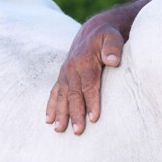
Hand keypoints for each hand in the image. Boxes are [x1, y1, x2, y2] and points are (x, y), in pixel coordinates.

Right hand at [46, 19, 125, 134]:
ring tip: (59, 130)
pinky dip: (51, 106)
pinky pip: (54, 92)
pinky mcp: (63, 77)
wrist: (94, 31)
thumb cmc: (107, 36)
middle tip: (78, 131)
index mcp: (84, 61)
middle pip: (74, 94)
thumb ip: (113, 47)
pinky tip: (49, 120)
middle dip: (75, 113)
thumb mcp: (112, 37)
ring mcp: (65, 73)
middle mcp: (71, 69)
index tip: (94, 117)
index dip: (92, 101)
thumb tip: (113, 61)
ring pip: (62, 96)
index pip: (89, 85)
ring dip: (60, 113)